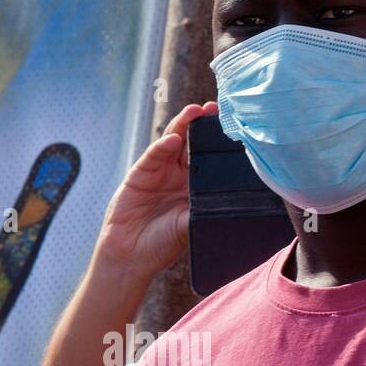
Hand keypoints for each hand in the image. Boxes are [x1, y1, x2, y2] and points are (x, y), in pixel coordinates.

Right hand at [95, 102, 218, 279]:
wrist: (130, 257)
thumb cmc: (162, 245)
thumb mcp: (191, 226)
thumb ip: (205, 209)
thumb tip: (234, 200)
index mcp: (195, 187)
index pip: (209, 158)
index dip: (218, 142)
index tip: (233, 127)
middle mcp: (178, 176)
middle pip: (192, 144)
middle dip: (202, 125)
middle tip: (214, 108)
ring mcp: (158, 173)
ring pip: (173, 143)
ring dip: (183, 126)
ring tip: (194, 112)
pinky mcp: (139, 174)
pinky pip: (153, 156)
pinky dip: (162, 147)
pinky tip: (173, 139)